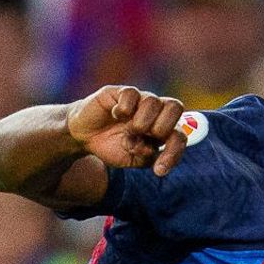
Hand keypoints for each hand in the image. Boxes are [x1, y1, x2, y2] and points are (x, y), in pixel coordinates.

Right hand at [64, 86, 191, 174]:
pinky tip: (115, 115)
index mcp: (162, 128)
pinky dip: (123, 109)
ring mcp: (139, 99)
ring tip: (127, 132)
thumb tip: (153, 150)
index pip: (179, 135)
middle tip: (143, 138)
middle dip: (160, 128)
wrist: (84, 137)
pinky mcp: (120, 92)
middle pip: (176, 106)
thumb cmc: (111, 146)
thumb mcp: (131, 159)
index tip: (158, 171)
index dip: (173, 153)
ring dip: (140, 123)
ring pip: (153, 101)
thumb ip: (147, 157)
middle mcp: (155, 110)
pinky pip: (131, 94)